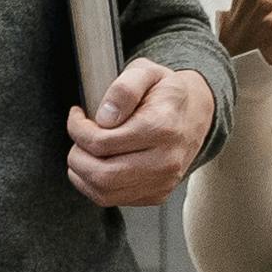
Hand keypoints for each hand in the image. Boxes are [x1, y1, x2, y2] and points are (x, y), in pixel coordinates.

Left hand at [66, 56, 211, 209]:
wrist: (194, 114)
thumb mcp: (146, 72)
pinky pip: (113, 199)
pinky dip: (94, 185)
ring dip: (82, 173)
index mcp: (162, 127)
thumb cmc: (165, 93)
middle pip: (102, 175)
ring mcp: (162, 182)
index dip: (78, 129)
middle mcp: (165, 160)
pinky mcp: (157, 194)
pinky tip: (96, 164)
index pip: (102, 142)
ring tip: (84, 151)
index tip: (77, 116)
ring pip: (104, 193)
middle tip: (78, 137)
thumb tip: (104, 117)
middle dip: (77, 156)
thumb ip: (124, 88)